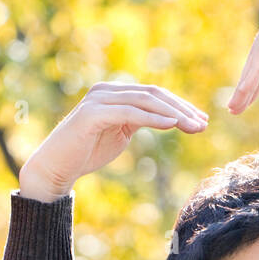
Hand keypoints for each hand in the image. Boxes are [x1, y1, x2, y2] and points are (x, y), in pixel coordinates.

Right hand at [18, 82, 208, 202]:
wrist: (54, 168)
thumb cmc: (85, 154)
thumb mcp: (119, 134)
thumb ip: (138, 122)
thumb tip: (167, 119)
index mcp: (114, 94)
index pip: (153, 95)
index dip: (179, 105)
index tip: (201, 120)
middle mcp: (106, 91)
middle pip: (153, 94)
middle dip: (181, 108)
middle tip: (203, 123)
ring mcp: (99, 100)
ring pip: (144, 100)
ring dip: (173, 113)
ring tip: (194, 125)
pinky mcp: (93, 114)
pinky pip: (130, 113)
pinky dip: (153, 118)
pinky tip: (172, 125)